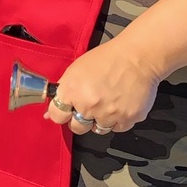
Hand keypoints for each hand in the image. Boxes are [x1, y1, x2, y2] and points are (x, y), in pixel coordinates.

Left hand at [45, 34, 161, 137]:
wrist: (137, 57)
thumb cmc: (107, 59)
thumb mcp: (76, 69)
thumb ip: (63, 91)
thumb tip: (49, 114)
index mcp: (72, 91)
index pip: (57, 116)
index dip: (61, 113)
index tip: (67, 110)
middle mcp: (88, 106)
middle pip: (77, 127)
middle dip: (81, 118)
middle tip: (90, 105)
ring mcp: (108, 115)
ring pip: (98, 129)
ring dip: (101, 119)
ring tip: (108, 101)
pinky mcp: (127, 119)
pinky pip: (117, 128)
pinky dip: (119, 119)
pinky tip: (120, 103)